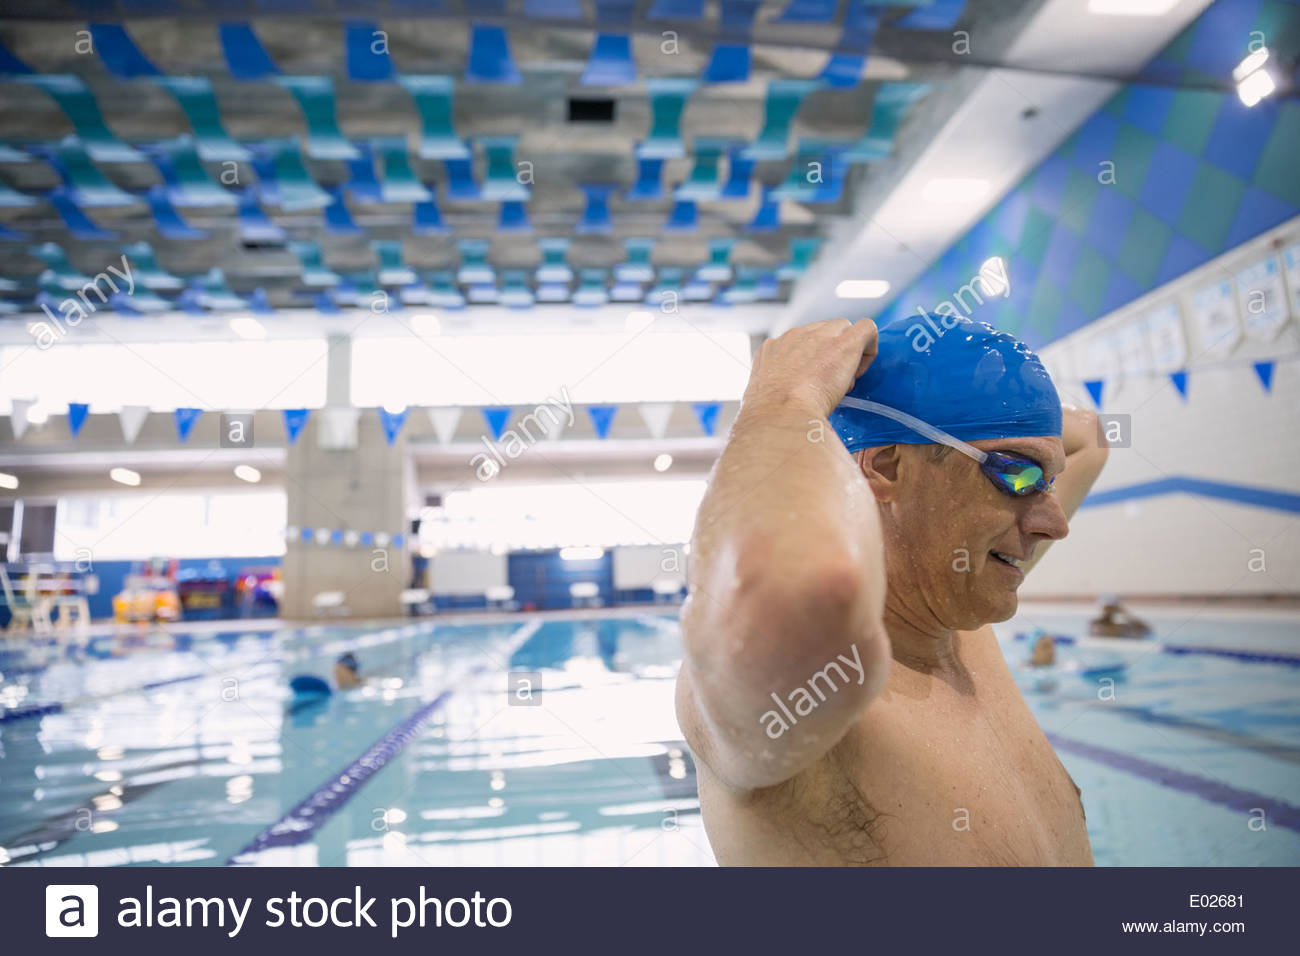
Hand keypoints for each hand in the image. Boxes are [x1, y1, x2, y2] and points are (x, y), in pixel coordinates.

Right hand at [743, 318, 877, 417]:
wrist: (783, 413)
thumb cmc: (774, 414)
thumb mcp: (762, 396)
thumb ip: (775, 388)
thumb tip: (788, 396)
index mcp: (774, 348)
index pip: (799, 344)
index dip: (812, 361)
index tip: (813, 383)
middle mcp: (795, 336)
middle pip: (822, 332)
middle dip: (830, 354)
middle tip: (830, 384)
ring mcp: (820, 335)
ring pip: (842, 328)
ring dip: (847, 351)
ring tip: (843, 382)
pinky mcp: (845, 342)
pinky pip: (867, 329)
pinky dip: (869, 346)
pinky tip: (861, 369)